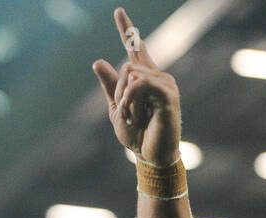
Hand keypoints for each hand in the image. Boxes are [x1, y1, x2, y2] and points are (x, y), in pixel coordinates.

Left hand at [91, 8, 180, 165]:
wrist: (150, 156)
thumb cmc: (137, 134)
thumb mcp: (117, 108)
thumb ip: (109, 86)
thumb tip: (98, 61)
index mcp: (145, 78)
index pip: (136, 48)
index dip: (127, 29)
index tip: (118, 11)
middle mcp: (158, 76)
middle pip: (127, 65)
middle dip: (118, 91)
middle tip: (126, 113)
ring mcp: (165, 84)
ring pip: (132, 75)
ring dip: (125, 99)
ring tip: (133, 117)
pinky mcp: (168, 95)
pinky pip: (141, 84)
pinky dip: (131, 99)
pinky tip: (133, 113)